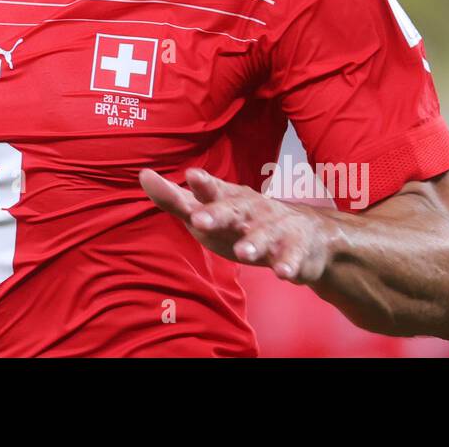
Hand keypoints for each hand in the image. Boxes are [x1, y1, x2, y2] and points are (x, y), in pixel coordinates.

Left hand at [139, 166, 337, 283]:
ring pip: (264, 234)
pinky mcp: (295, 249)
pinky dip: (288, 263)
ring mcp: (275, 228)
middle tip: (200, 220)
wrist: (305, 234)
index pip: (211, 190)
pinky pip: (292, 257)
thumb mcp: (207, 210)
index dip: (202, 184)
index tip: (191, 176)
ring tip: (243, 252)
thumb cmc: (241, 221)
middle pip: (234, 210)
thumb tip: (143, 175)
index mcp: (228, 198)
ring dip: (254, 242)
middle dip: (218, 214)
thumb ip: (175, 199)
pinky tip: (283, 272)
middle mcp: (251, 209)